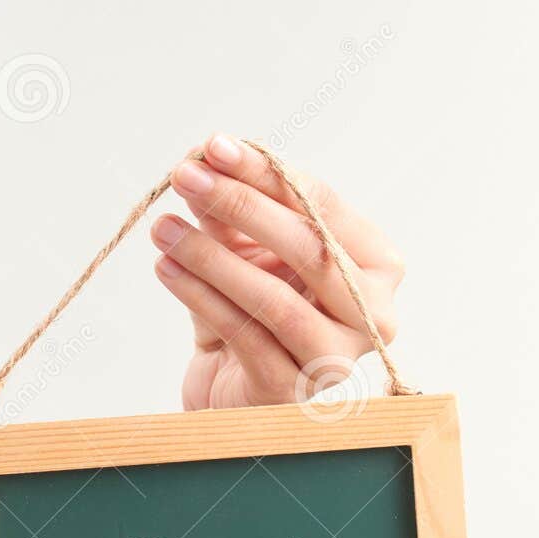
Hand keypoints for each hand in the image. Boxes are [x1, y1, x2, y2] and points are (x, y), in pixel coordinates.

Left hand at [151, 134, 404, 410]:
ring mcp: (336, 357)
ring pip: (274, 298)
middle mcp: (372, 312)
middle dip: (240, 205)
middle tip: (185, 176)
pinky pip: (244, 335)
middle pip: (309, 245)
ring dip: (211, 256)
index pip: (322, 204)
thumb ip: (232, 210)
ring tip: (163, 228)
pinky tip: (164, 267)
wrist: (230, 388)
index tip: (211, 147)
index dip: (265, 172)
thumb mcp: (244, 251)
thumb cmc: (252, 313)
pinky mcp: (292, 390)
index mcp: (375, 264)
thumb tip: (204, 161)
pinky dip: (200, 296)